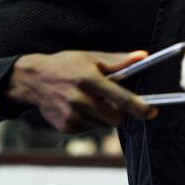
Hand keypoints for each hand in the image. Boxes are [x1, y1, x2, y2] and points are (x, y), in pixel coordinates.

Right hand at [4, 50, 157, 133]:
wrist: (33, 80)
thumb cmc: (65, 65)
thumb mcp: (91, 58)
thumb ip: (119, 61)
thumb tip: (143, 56)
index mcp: (89, 80)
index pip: (121, 98)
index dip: (139, 107)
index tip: (151, 112)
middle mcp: (81, 100)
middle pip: (116, 119)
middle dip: (121, 113)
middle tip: (113, 102)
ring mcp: (72, 116)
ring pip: (104, 125)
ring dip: (104, 116)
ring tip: (91, 101)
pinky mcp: (66, 127)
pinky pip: (89, 129)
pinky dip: (90, 121)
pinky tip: (79, 108)